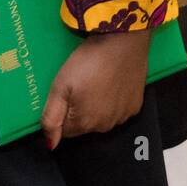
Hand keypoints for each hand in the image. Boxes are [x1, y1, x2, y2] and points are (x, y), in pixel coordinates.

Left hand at [41, 29, 149, 149]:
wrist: (123, 40)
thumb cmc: (88, 60)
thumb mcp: (60, 84)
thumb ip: (52, 117)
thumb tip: (51, 144)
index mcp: (84, 123)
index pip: (66, 130)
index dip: (64, 111)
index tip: (68, 92)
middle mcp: (104, 126)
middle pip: (85, 125)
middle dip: (80, 109)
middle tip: (82, 83)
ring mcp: (122, 117)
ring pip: (102, 119)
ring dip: (98, 106)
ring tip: (98, 80)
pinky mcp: (135, 105)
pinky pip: (119, 110)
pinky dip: (114, 101)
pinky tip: (113, 82)